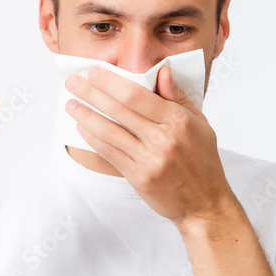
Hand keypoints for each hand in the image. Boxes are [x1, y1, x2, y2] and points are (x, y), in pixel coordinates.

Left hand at [65, 64, 235, 232]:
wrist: (205, 203)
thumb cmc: (203, 161)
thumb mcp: (200, 124)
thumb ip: (178, 98)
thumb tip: (163, 72)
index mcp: (178, 121)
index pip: (137, 95)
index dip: (111, 82)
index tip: (94, 72)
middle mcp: (163, 139)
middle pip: (119, 109)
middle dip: (91, 93)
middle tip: (72, 83)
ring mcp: (150, 159)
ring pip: (110, 131)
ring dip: (86, 116)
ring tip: (70, 105)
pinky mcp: (139, 177)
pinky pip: (110, 153)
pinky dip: (93, 139)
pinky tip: (82, 128)